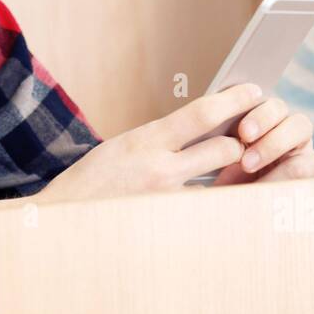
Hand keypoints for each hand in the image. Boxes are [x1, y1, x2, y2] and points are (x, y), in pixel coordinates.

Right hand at [38, 83, 313, 203]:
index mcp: (144, 140)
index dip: (234, 99)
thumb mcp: (124, 146)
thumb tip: (201, 129)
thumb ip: (160, 139)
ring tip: (237, 169)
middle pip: (223, 147)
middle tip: (252, 136)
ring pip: (220, 181)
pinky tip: (219, 199)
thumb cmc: (92, 182)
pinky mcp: (170, 223)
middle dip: (242, 141)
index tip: (252, 89)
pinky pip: (206, 207)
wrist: (60, 221)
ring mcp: (167, 200)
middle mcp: (158, 168)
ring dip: (234, 173)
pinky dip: (215, 201)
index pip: (201, 113)